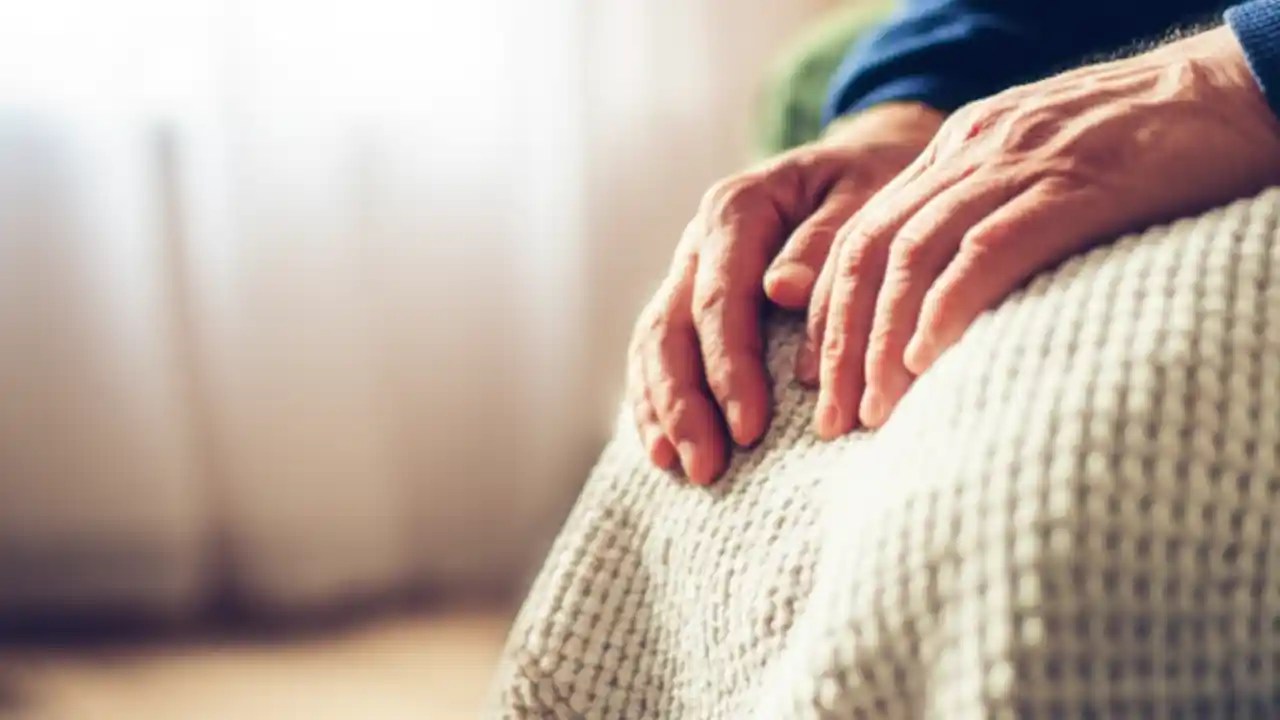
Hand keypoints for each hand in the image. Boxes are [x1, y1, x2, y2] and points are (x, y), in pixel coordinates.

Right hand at [628, 103, 942, 482]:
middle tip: (708, 468)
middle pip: (671, 328)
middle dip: (685, 403)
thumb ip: (826, 242)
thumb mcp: (869, 194)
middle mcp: (699, 240)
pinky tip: (665, 450)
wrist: (867, 162)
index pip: (719, 299)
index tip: (751, 429)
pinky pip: (658, 353)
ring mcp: (688, 271)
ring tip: (687, 470)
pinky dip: (656, 401)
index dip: (729, 368)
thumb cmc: (875, 180)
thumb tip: (781, 290)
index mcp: (736, 208)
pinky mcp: (691, 301)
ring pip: (654, 344)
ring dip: (664, 411)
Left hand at [807, 26, 1279, 438]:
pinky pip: (989, 249)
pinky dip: (947, 307)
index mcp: (957, 148)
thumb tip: (945, 301)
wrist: (1233, 87)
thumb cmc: (1145, 144)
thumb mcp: (1039, 168)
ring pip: (915, 255)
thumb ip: (988, 213)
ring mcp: (1018, 164)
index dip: (829, 310)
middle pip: (872, 252)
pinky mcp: (1072, 187)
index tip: (820, 378)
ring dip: (882, 339)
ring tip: (872, 410)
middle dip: (841, 341)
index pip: (863, 234)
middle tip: (833, 418)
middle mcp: (970, 151)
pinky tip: (925, 360)